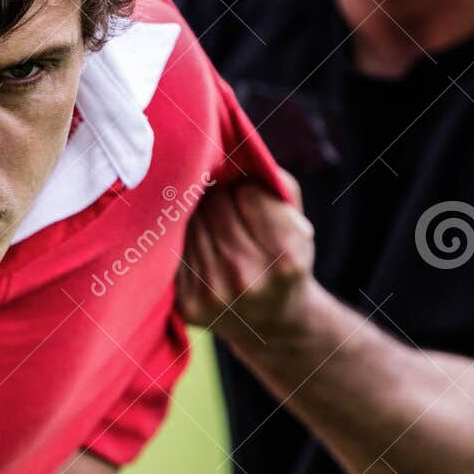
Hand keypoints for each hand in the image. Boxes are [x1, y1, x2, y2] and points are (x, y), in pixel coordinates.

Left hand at [177, 174, 315, 344]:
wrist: (273, 322)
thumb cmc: (284, 258)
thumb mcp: (298, 222)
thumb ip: (277, 184)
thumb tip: (239, 151)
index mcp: (286, 257)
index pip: (247, 194)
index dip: (246, 188)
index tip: (248, 196)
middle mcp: (249, 279)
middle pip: (215, 207)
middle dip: (218, 197)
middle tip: (222, 203)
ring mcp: (215, 294)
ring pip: (191, 224)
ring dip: (197, 214)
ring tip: (210, 221)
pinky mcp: (189, 304)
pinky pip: (175, 249)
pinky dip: (181, 238)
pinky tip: (195, 243)